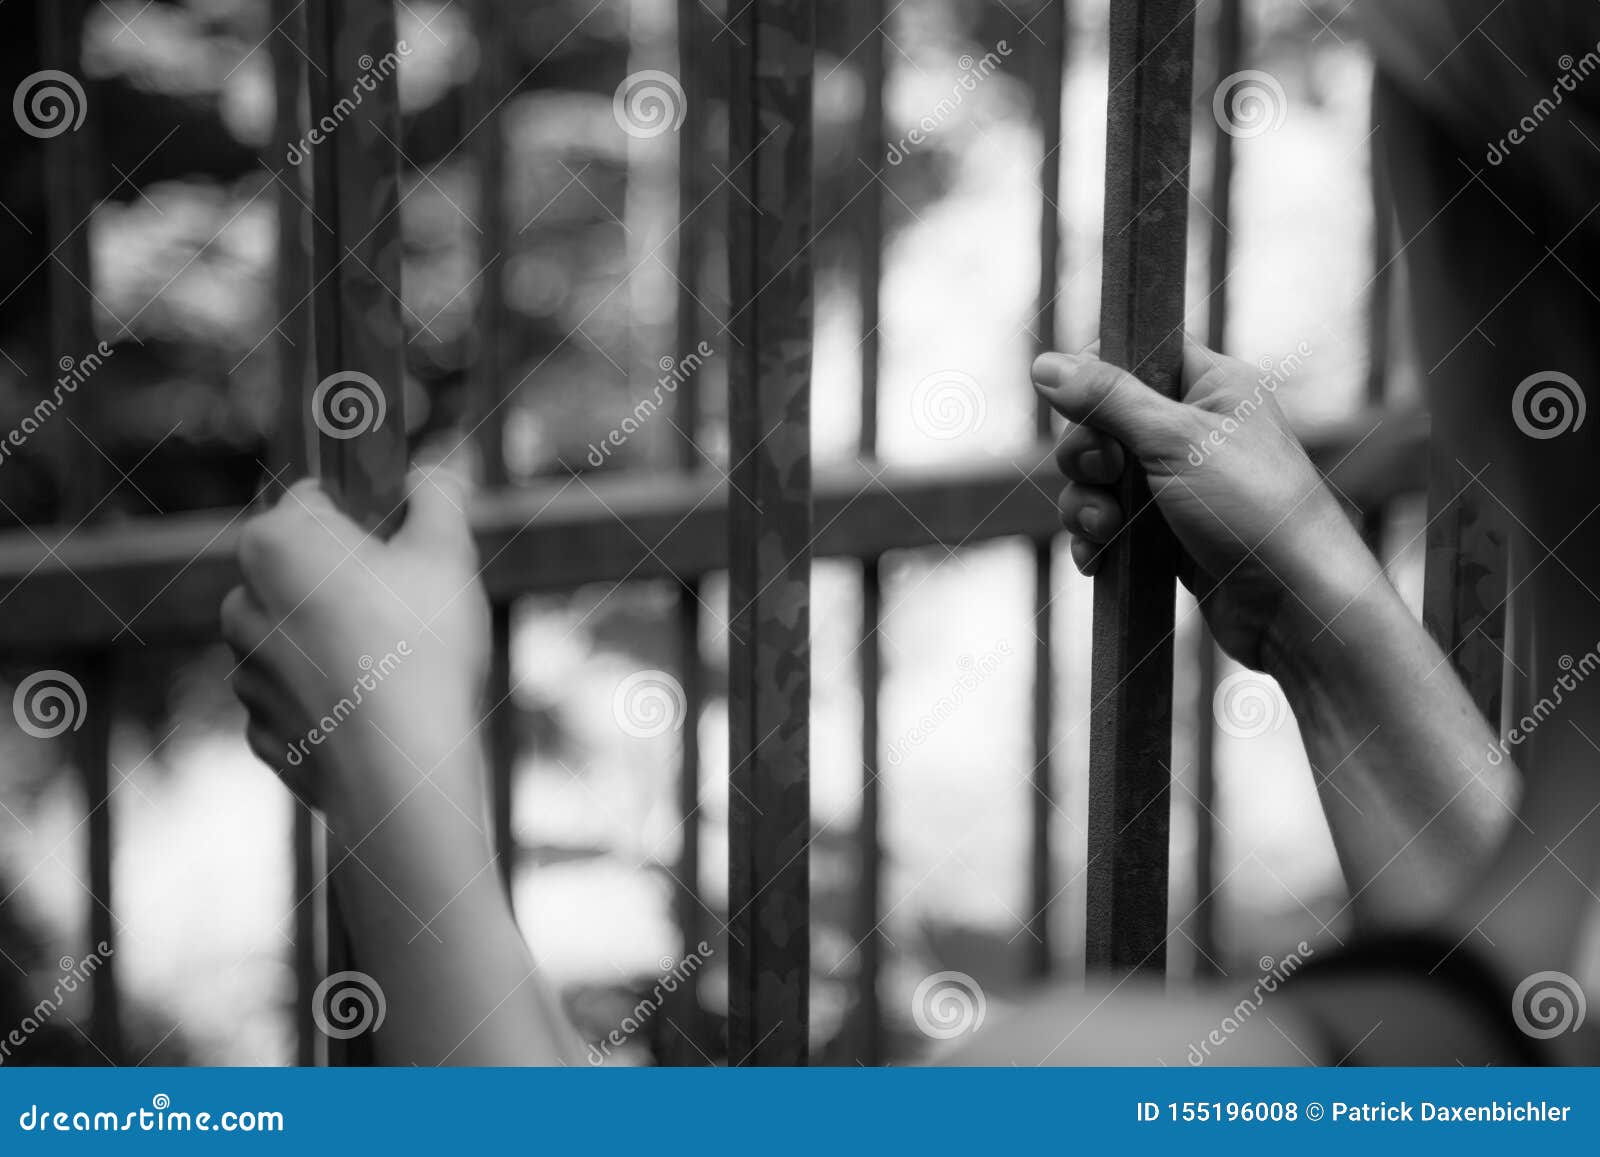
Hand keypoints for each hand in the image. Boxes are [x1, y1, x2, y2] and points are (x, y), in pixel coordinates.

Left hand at [220, 469, 490, 824]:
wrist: (402, 769)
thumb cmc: (422, 648)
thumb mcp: (447, 552)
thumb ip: (438, 495)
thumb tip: (433, 466)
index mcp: (276, 542)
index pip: (314, 497)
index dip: (365, 513)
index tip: (402, 538)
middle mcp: (242, 601)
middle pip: (301, 569)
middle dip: (347, 579)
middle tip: (411, 602)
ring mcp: (245, 672)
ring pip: (298, 635)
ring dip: (337, 639)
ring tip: (400, 662)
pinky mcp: (260, 730)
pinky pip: (300, 697)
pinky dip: (332, 699)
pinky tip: (379, 709)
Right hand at [1033, 339, 1381, 669]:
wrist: (1294, 605)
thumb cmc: (1253, 509)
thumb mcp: (1175, 440)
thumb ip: (1107, 400)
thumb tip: (1044, 364)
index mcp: (1212, 386)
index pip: (1135, 355)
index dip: (1099, 380)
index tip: (1091, 410)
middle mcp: (1194, 430)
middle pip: (1103, 422)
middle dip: (1086, 455)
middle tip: (1107, 475)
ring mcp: (1179, 486)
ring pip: (1099, 480)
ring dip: (1087, 504)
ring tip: (1107, 531)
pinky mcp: (1168, 536)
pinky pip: (1110, 525)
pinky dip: (1097, 539)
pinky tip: (1101, 558)